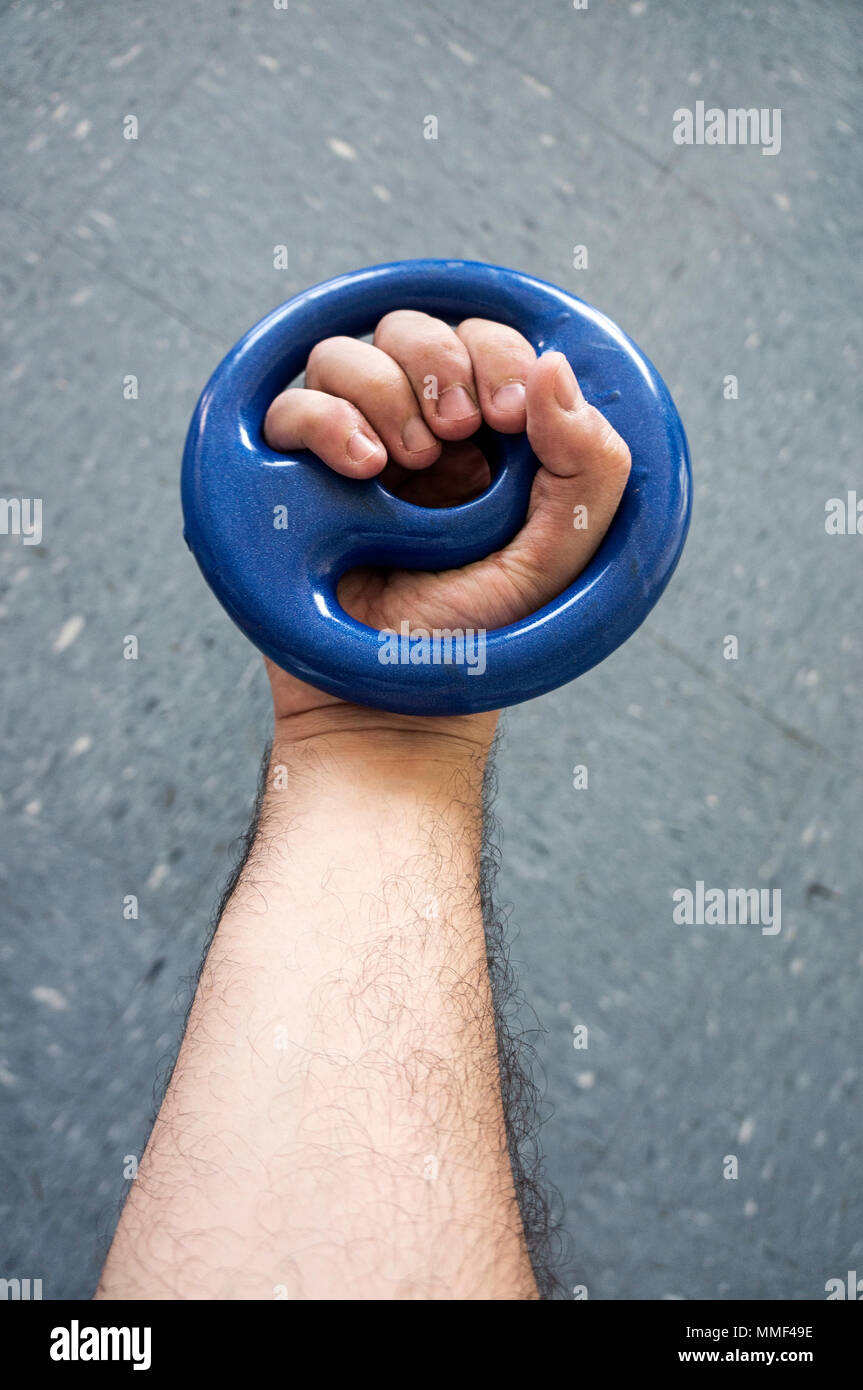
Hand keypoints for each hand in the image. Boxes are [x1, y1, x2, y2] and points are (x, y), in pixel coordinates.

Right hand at [262, 310, 630, 753]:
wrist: (393, 704)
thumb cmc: (477, 635)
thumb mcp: (558, 554)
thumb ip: (587, 465)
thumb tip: (556, 363)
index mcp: (484, 439)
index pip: (483, 343)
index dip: (495, 353)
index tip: (508, 412)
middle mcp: (414, 432)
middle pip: (409, 329)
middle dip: (437, 363)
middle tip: (459, 432)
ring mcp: (348, 450)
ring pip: (344, 354)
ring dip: (382, 391)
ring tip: (404, 463)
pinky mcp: (293, 477)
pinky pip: (291, 407)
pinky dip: (325, 420)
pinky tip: (361, 470)